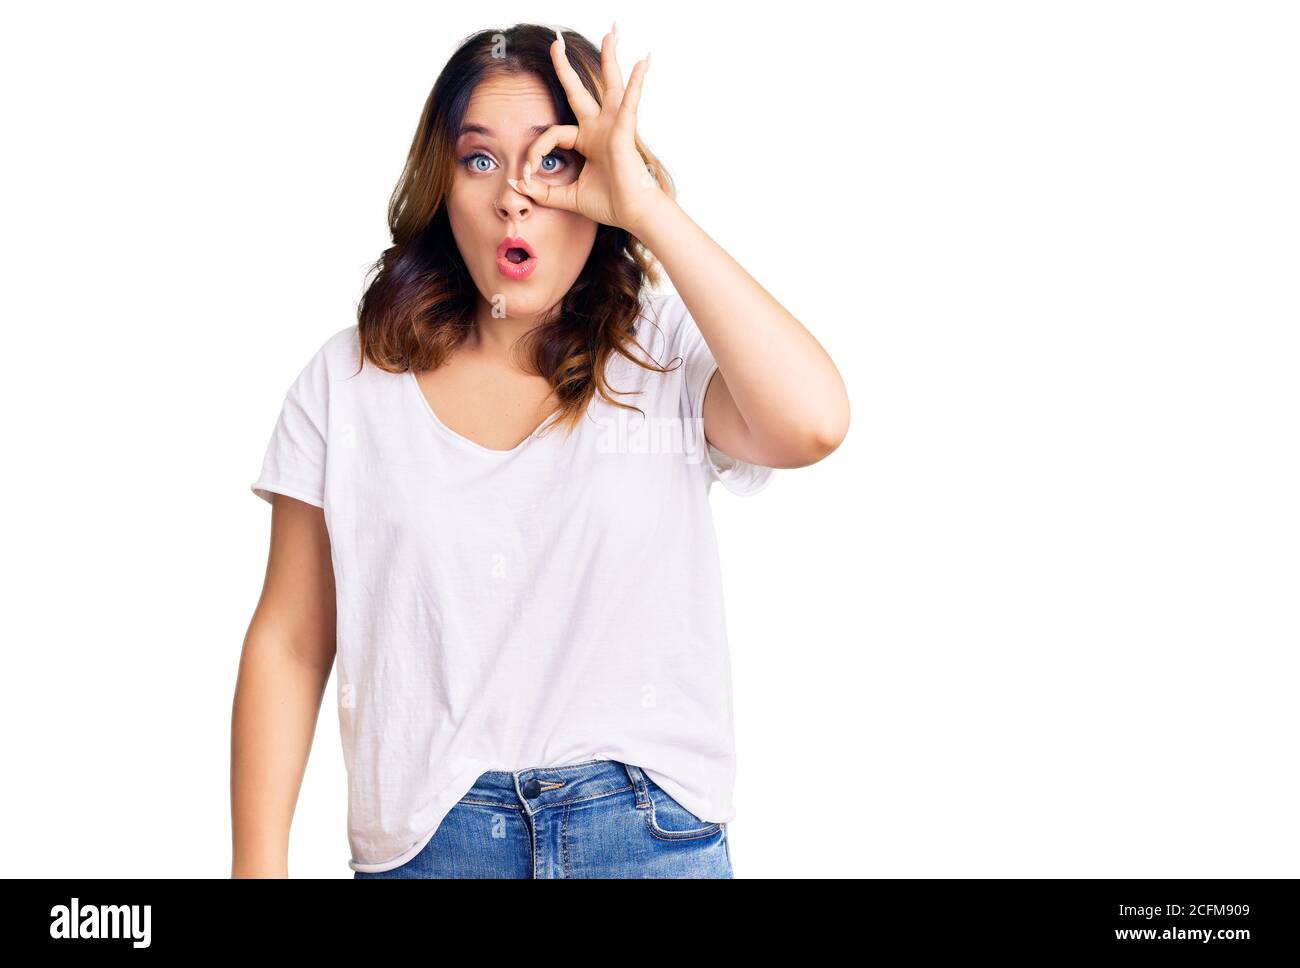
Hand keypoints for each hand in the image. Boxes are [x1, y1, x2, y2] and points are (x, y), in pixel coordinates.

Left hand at [507, 23, 664, 233]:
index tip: (528, 173)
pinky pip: (629, 103)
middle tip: (557, 43)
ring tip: (612, 32)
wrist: (632, 215)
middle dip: (567, 67)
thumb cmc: (608, 205)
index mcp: (587, 140)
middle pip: (581, 90)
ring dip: (610, 57)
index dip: (536, 150)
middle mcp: (599, 128)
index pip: (553, 133)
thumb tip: (515, 183)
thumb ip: (541, 190)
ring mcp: (613, 126)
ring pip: (610, 84)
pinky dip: (635, 84)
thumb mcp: (566, 196)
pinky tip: (642, 63)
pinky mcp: (624, 131)